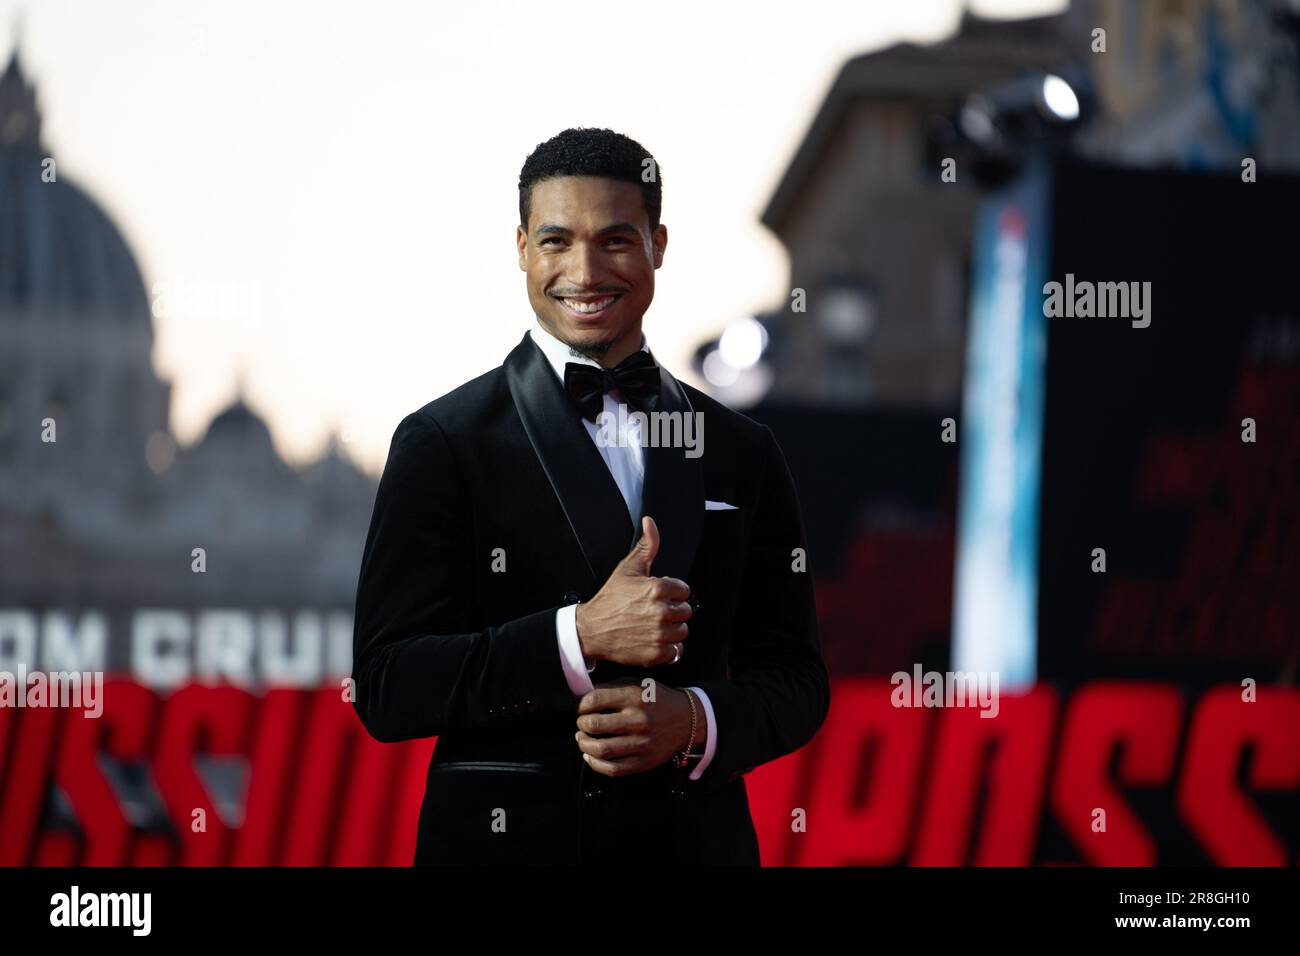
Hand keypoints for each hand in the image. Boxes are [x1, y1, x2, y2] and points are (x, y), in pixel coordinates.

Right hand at [574, 515, 692, 667]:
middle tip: (654, 611)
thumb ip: (646, 546)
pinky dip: (667, 649)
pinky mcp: (656, 653)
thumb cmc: (609, 600)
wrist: (591, 630)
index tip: (658, 596)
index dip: (672, 593)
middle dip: (672, 611)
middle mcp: (660, 611)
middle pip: (685, 611)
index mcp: (657, 588)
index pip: (684, 590)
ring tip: (653, 626)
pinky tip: (653, 640)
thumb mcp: (627, 569)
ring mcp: (659, 634)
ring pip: (682, 631)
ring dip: (671, 630)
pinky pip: (676, 651)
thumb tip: (650, 523)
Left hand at [575, 681, 706, 776]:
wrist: (687, 720)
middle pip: (595, 725)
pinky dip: (595, 764)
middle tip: (582, 723)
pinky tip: (590, 756)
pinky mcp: (644, 762)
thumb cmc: (657, 700)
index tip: (581, 707)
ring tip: (582, 739)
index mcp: (635, 697)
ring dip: (584, 744)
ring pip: (601, 749)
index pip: (595, 700)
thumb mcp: (638, 685)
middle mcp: (638, 720)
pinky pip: (613, 769)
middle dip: (581, 724)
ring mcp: (642, 744)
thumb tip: (583, 697)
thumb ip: (612, 688)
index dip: (582, 704)